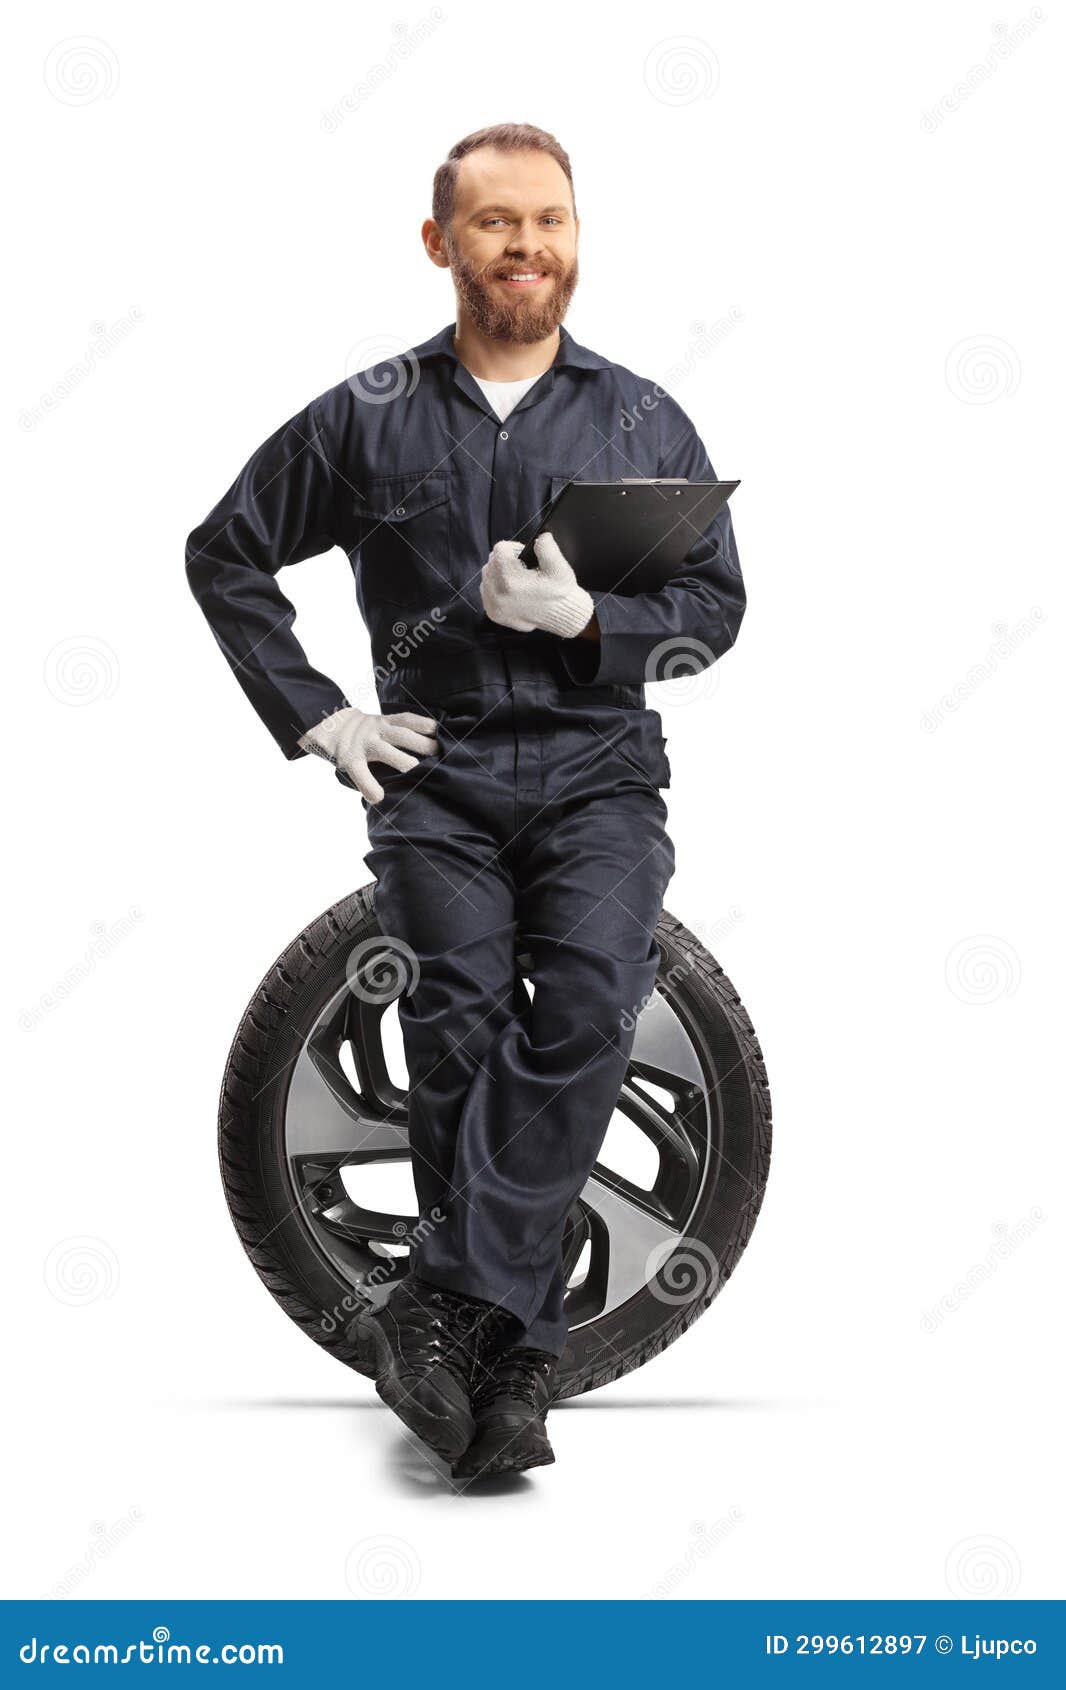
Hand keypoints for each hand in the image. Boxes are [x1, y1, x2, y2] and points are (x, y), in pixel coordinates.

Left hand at [297, 707, 438, 803]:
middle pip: (385, 752)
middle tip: (426, 771)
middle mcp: (364, 742)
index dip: (368, 786)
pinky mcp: (386, 718)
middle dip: (405, 762)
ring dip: (421, 742)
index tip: (378, 797)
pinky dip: (423, 723)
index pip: (358, 773)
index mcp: (351, 759)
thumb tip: (388, 800)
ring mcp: (376, 727)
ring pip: (400, 733)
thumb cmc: (349, 755)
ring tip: (439, 750)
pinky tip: (437, 729)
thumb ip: (366, 782)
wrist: (339, 725)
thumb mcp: (348, 771)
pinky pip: (406, 718)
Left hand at [480, 532, 593, 638]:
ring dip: (499, 572)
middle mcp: (497, 593)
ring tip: (516, 578)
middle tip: (522, 568)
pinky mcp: (493, 612)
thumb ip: (547, 548)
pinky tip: (510, 588)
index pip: (500, 549)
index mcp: (511, 580)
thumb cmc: (560, 592)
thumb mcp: (560, 568)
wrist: (560, 617)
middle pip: (491, 561)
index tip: (525, 556)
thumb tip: (540, 537)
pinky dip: (496, 586)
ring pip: (487, 575)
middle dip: (505, 560)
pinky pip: (486, 590)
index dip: (514, 548)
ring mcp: (493, 605)